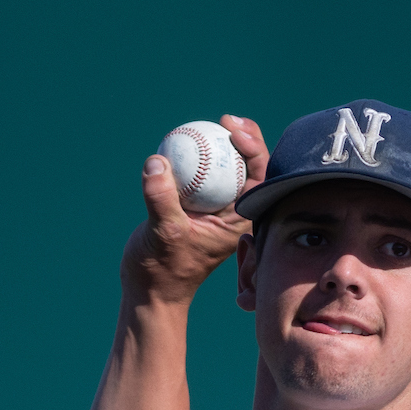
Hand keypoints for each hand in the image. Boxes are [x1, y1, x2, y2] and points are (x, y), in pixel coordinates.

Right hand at [120, 114, 268, 305]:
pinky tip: (187, 140)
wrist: (150, 289)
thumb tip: (157, 161)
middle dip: (244, 139)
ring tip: (215, 122)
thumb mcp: (163, 233)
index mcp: (240, 220)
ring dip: (222, 145)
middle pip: (249, 168)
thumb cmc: (162, 268)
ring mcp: (215, 208)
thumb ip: (161, 198)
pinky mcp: (197, 205)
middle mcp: (233, 212)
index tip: (233, 132)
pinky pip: (202, 174)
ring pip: (226, 169)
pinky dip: (198, 156)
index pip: (260, 178)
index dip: (254, 149)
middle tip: (227, 120)